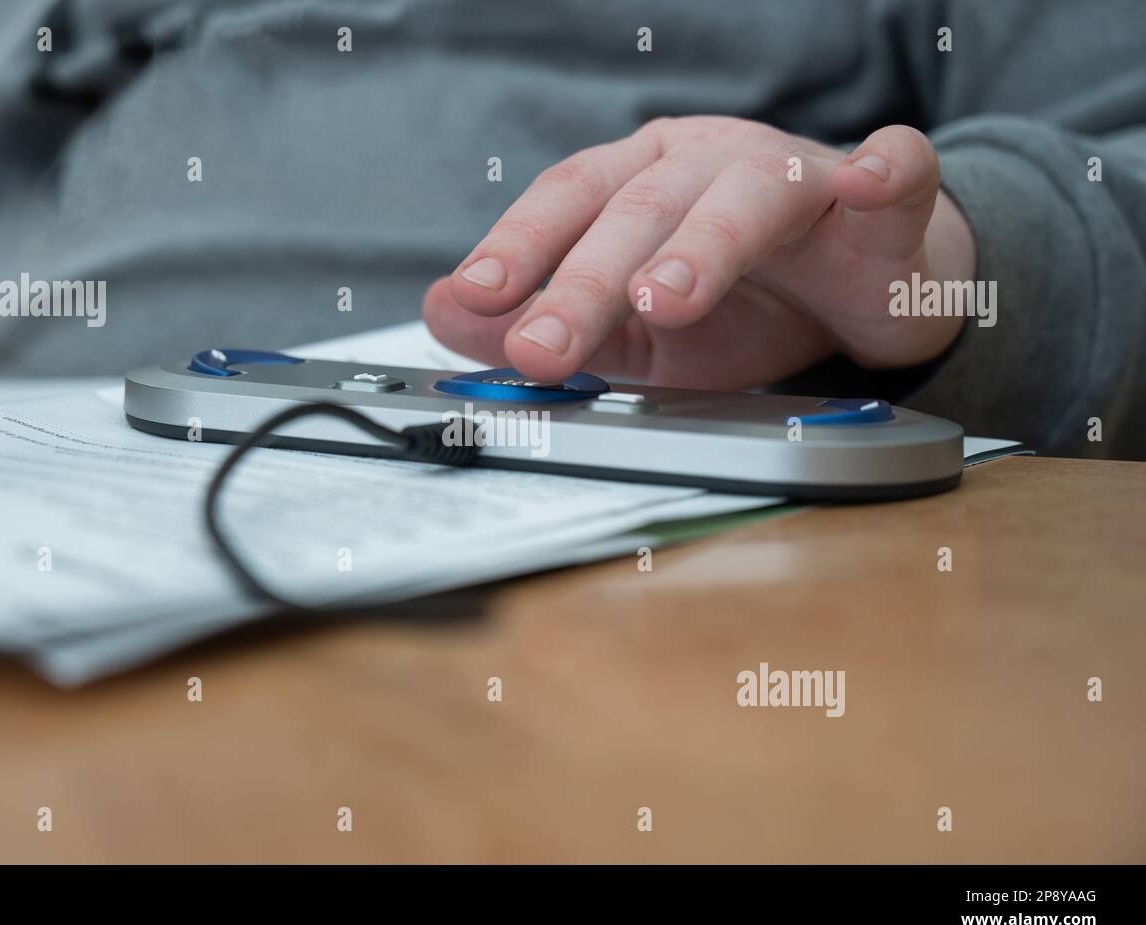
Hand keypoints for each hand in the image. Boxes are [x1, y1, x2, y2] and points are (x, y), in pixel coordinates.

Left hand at [422, 117, 974, 388]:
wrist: (862, 294)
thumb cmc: (742, 303)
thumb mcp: (632, 332)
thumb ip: (552, 322)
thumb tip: (445, 315)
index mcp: (640, 182)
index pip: (567, 202)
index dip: (519, 246)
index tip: (473, 297)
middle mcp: (708, 163)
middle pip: (639, 208)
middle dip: (586, 281)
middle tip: (544, 346)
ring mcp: (797, 175)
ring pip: (747, 195)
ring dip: (702, 245)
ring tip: (663, 300)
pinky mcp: (887, 199)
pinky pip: (894, 171)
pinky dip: (886, 172)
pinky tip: (868, 181)